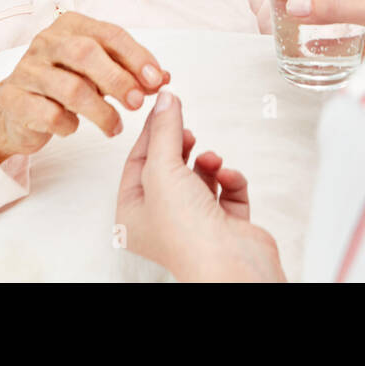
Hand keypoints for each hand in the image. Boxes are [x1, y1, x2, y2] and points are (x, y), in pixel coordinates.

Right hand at [0, 11, 169, 163]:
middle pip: (87, 54)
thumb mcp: (99, 73)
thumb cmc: (65, 84)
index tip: (156, 80)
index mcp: (71, 26)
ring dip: (100, 111)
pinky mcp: (13, 99)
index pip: (110, 34)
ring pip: (70, 88)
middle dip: (118, 80)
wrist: (16, 110)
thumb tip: (162, 79)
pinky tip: (74, 128)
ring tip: (114, 127)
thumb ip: (130, 73)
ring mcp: (26, 69)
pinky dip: (68, 125)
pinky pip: (48, 114)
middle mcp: (46, 42)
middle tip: (137, 103)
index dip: (137, 57)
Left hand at [115, 90, 284, 282]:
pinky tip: (228, 177)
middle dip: (180, 147)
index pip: (137, 162)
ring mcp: (196, 224)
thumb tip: (166, 101)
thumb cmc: (187, 234)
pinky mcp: (226, 225)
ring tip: (210, 160)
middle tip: (187, 131)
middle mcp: (163, 221)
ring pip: (200, 178)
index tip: (164, 105)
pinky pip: (227, 191)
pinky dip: (230, 180)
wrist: (231, 264)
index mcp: (134, 215)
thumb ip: (164, 130)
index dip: (151, 131)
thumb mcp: (163, 169)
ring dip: (207, 163)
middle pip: (168, 169)